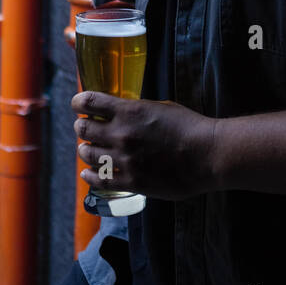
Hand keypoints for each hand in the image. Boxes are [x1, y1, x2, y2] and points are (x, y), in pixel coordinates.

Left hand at [73, 90, 217, 199]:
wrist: (207, 154)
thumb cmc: (189, 127)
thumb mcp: (160, 108)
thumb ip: (136, 111)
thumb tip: (120, 114)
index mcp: (129, 111)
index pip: (89, 102)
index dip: (79, 102)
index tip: (78, 104)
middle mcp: (122, 134)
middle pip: (83, 130)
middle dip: (82, 128)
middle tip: (84, 129)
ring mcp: (124, 160)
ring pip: (88, 155)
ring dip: (86, 150)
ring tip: (89, 150)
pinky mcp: (131, 182)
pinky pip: (99, 180)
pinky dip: (89, 175)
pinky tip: (87, 173)